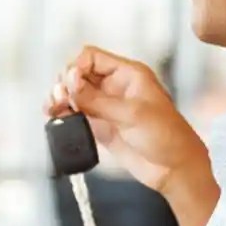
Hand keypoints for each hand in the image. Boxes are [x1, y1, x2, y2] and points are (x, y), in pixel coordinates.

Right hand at [45, 46, 209, 195]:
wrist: (173, 168)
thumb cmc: (165, 135)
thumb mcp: (132, 114)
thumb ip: (97, 100)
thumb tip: (69, 83)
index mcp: (128, 74)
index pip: (91, 57)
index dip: (76, 67)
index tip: (70, 85)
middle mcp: (114, 87)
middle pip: (78, 74)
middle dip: (64, 84)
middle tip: (60, 99)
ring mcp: (106, 107)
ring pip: (73, 94)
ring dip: (59, 98)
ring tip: (52, 109)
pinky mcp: (100, 126)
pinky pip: (75, 114)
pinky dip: (62, 114)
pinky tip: (55, 118)